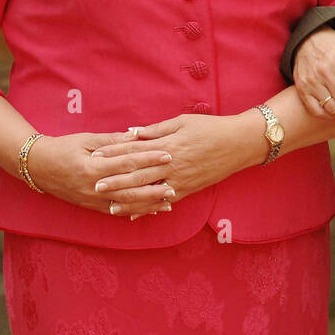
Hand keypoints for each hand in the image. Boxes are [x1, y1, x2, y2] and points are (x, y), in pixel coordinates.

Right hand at [24, 131, 173, 218]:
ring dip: (148, 203)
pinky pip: (116, 211)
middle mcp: (92, 187)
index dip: (148, 159)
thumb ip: (113, 140)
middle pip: (129, 187)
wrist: (37, 167)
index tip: (168, 155)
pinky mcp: (91, 206)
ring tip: (169, 201)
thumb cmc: (63, 148)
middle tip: (175, 182)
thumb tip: (138, 135)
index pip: (127, 163)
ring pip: (125, 203)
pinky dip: (135, 211)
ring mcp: (91, 199)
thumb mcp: (87, 139)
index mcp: (92, 167)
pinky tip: (150, 210)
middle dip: (154, 185)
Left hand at [91, 113, 263, 218]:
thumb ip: (157, 129)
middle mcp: (172, 165)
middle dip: (115, 180)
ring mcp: (181, 180)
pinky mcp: (189, 189)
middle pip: (139, 174)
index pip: (136, 150)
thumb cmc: (211, 128)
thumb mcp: (183, 121)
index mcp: (169, 145)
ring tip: (110, 205)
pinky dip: (150, 208)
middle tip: (94, 185)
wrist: (239, 144)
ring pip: (150, 192)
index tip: (96, 155)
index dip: (115, 152)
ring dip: (129, 199)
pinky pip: (165, 201)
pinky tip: (136, 213)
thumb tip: (132, 133)